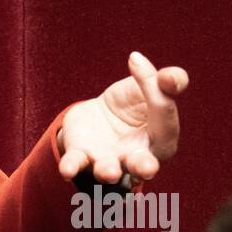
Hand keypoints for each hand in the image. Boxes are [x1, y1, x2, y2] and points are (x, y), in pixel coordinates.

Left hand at [56, 51, 188, 185]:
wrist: (99, 115)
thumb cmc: (133, 106)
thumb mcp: (149, 88)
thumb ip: (158, 79)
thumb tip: (136, 58)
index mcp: (160, 139)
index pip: (165, 123)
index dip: (162, 99)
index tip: (155, 73)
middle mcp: (136, 156)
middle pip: (143, 165)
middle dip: (145, 167)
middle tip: (147, 169)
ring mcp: (108, 159)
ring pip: (109, 169)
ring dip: (108, 171)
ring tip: (109, 172)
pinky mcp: (82, 155)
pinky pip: (76, 163)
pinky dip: (71, 167)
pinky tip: (66, 170)